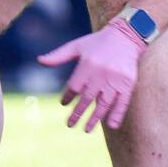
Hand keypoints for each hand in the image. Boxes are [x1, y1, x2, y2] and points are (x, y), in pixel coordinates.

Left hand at [36, 17, 146, 131]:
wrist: (126, 36)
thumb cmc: (97, 42)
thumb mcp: (77, 45)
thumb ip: (59, 55)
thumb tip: (39, 60)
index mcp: (87, 64)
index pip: (74, 86)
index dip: (68, 96)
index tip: (63, 103)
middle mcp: (101, 73)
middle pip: (87, 98)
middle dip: (78, 113)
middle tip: (70, 125)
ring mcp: (115, 80)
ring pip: (104, 103)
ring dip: (95, 118)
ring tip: (86, 129)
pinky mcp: (128, 84)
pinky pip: (122, 102)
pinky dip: (117, 114)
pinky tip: (111, 125)